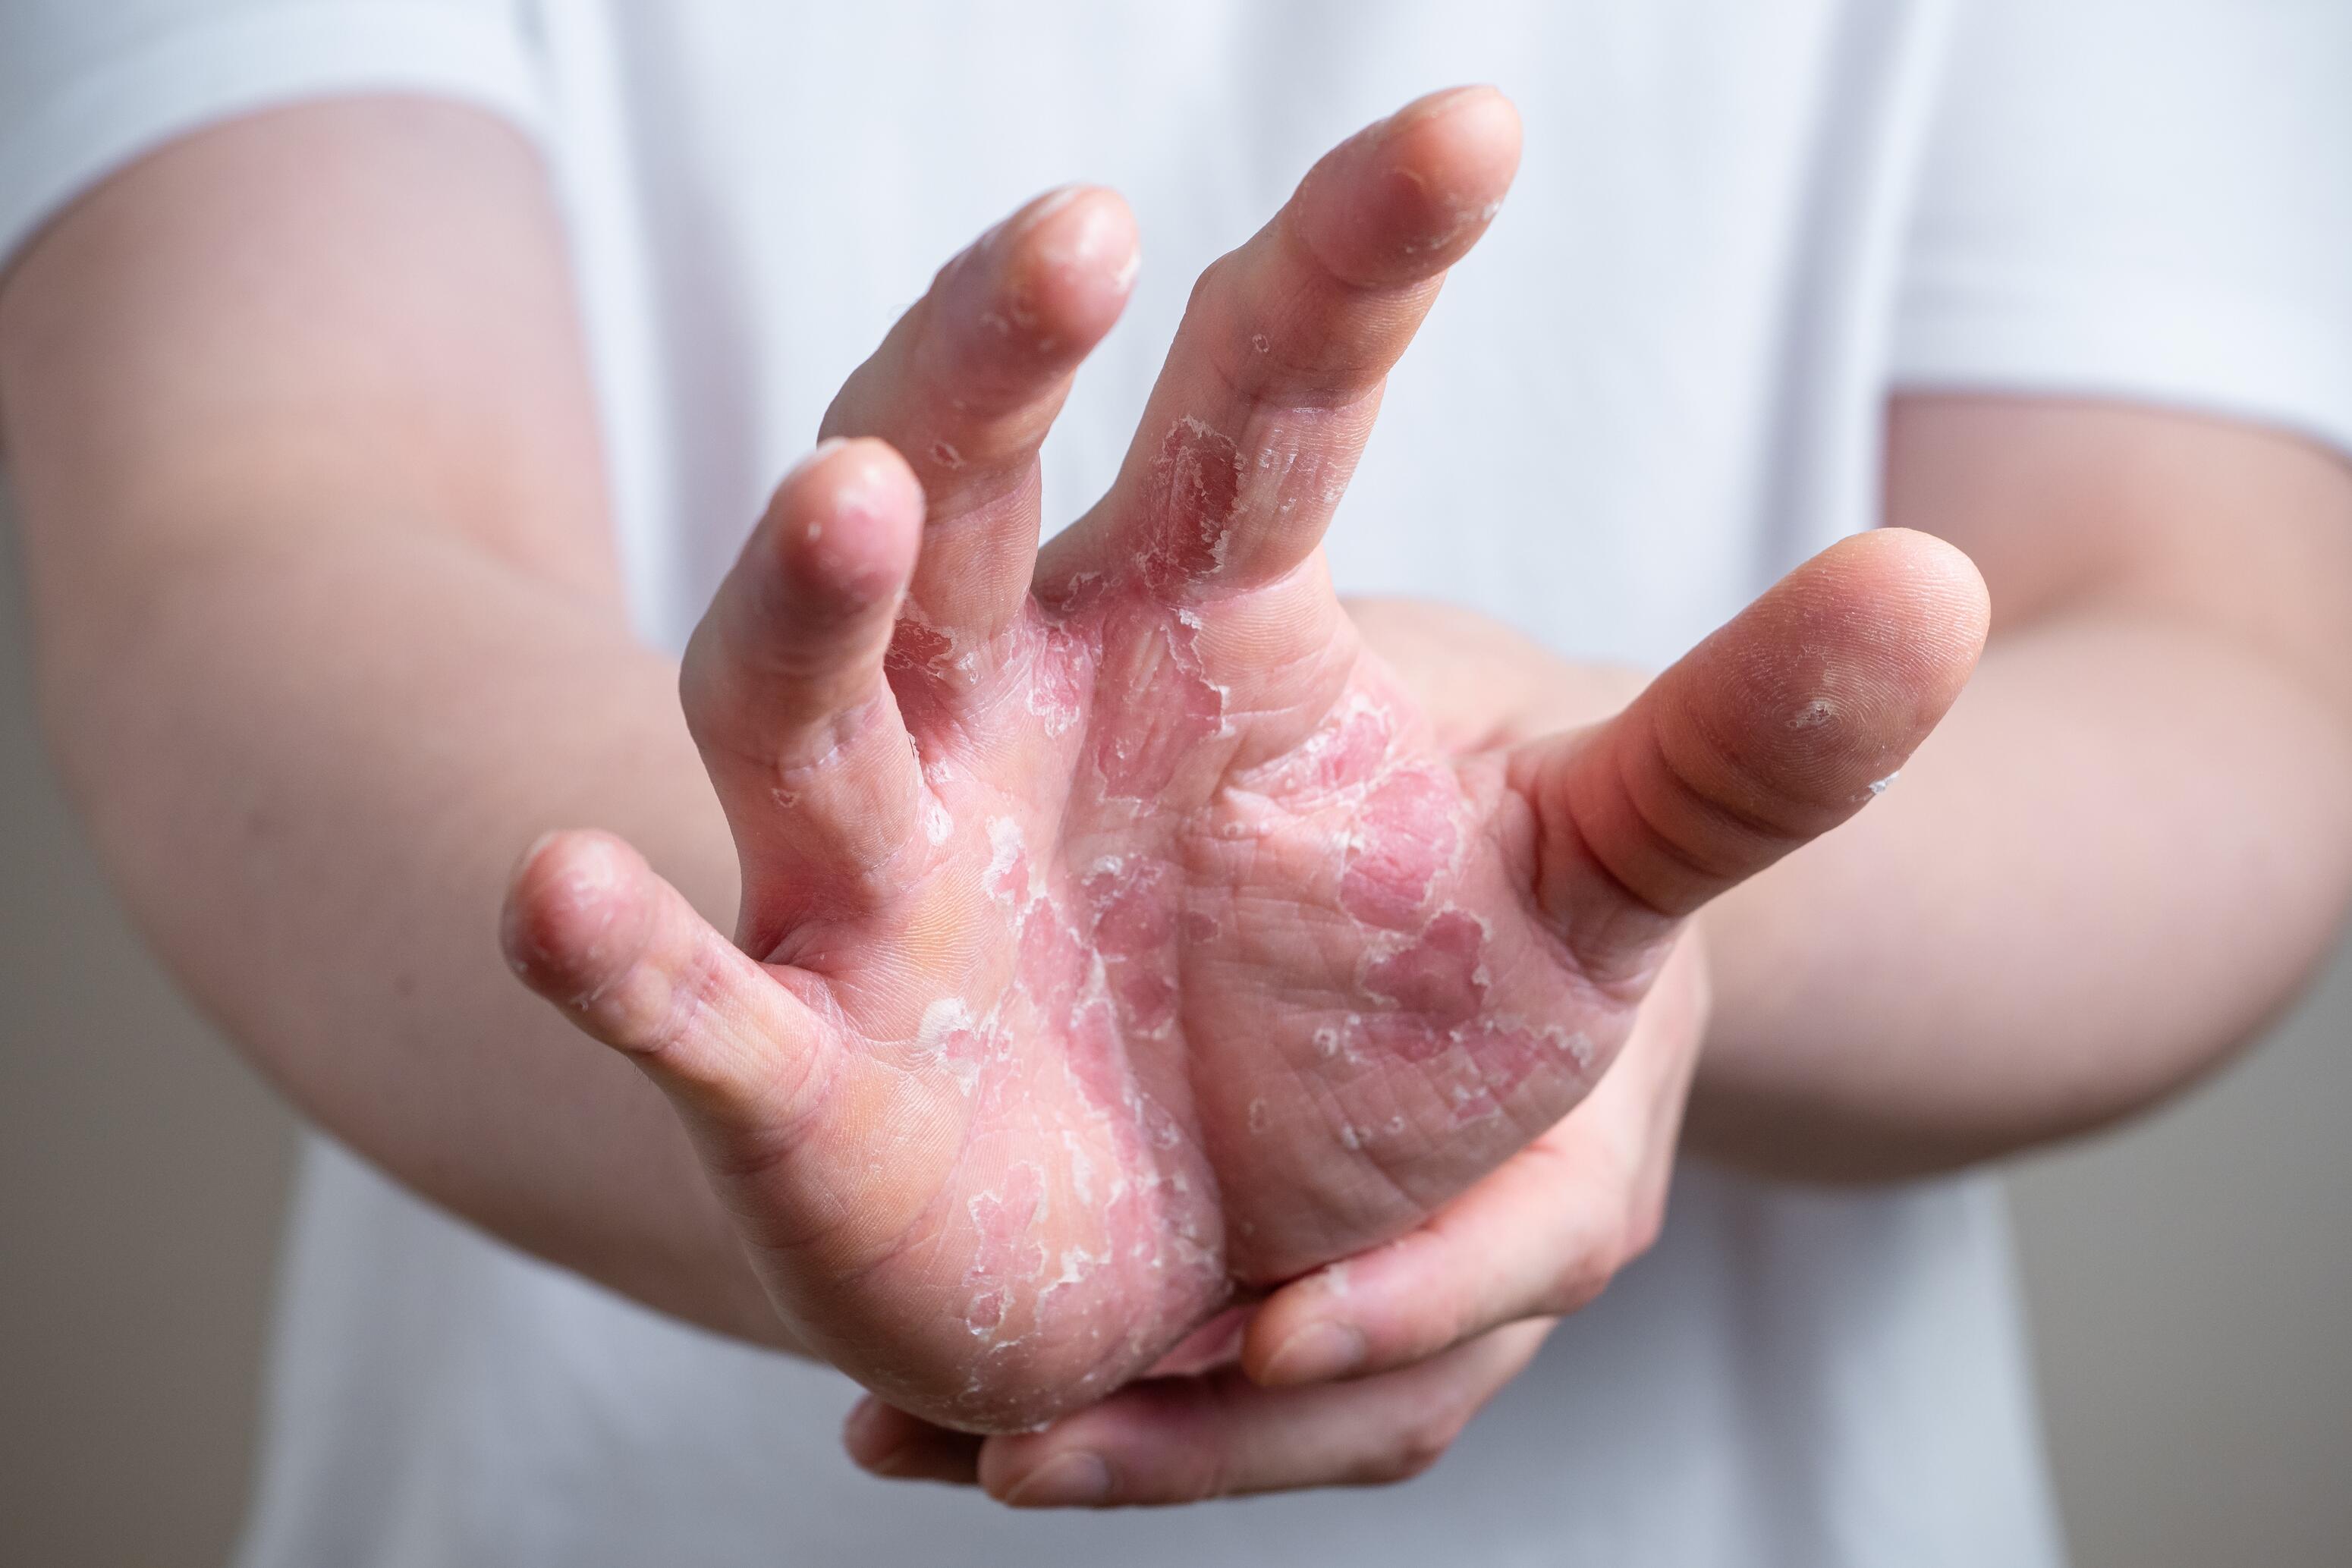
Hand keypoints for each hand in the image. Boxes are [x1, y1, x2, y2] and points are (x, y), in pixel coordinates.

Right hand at [501, 87, 1987, 1431]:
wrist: (1214, 1248)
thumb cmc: (1372, 1041)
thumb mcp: (1578, 896)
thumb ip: (1734, 756)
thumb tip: (1939, 586)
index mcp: (1198, 625)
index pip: (1260, 395)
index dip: (1351, 262)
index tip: (1478, 129)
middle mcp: (1006, 702)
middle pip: (972, 482)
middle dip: (992, 359)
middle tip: (1072, 229)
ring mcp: (882, 870)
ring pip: (794, 697)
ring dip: (803, 596)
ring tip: (854, 500)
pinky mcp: (803, 1059)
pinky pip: (694, 996)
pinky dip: (625, 960)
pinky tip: (562, 903)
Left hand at [841, 618, 1710, 1502]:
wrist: (1488, 833)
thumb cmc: (1522, 772)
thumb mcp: (1598, 762)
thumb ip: (1688, 748)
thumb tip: (1924, 580)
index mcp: (1583, 1125)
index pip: (1526, 1246)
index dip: (1411, 1296)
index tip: (1271, 1332)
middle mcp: (1484, 1234)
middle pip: (1375, 1388)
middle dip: (1204, 1436)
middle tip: (1020, 1453)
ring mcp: (1379, 1268)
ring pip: (1265, 1410)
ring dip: (1109, 1436)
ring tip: (924, 1438)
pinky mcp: (1272, 1265)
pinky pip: (1185, 1363)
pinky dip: (1075, 1387)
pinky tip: (919, 1407)